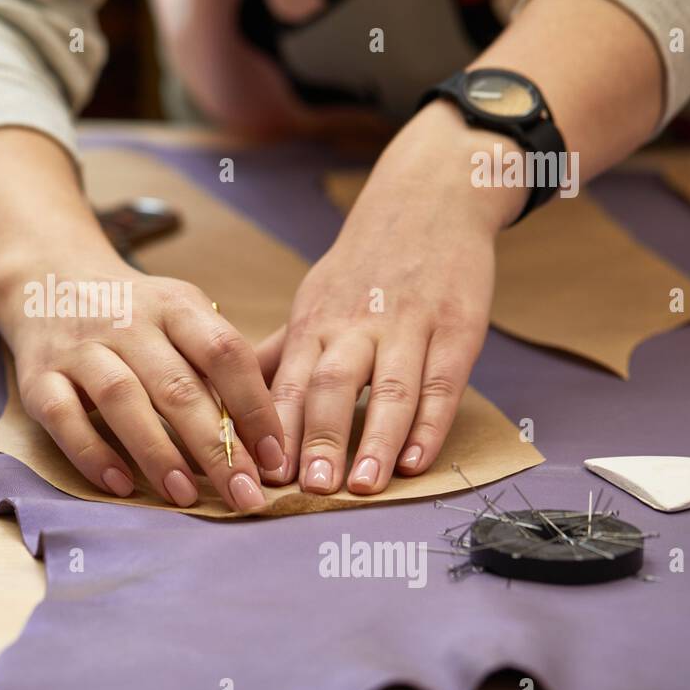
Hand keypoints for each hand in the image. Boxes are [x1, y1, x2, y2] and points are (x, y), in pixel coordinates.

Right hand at [0, 257, 286, 511]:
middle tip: (243, 495)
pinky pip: (64, 417)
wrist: (48, 280)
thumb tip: (271, 436)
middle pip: (177, 384)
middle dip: (215, 447)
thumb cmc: (135, 315)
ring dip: (156, 451)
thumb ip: (217, 363)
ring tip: (186, 496)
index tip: (275, 458)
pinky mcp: (38, 376)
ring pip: (121, 398)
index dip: (254, 407)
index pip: (224, 353)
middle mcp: (127, 321)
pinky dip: (91, 453)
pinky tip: (121, 486)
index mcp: (175, 305)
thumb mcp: (181, 315)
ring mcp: (79, 347)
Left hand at [258, 104, 518, 494]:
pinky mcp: (458, 327)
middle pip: (333, 385)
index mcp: (315, 322)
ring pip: (392, 388)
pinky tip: (418, 460)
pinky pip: (443, 382)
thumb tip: (231, 403)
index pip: (290, 383)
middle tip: (312, 489)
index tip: (263, 475)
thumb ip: (282, 355)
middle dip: (320, 438)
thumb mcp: (315, 300)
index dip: (277, 430)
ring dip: (377, 440)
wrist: (431, 199)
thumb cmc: (364, 265)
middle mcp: (357, 324)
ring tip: (366, 487)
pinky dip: (431, 424)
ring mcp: (410, 325)